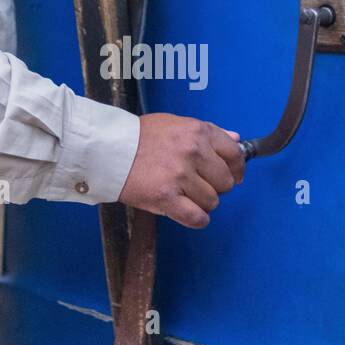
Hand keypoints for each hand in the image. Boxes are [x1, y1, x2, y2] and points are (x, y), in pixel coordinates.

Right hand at [118, 113, 245, 228]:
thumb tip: (236, 139)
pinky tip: (188, 213)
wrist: (108, 149)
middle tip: (197, 185)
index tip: (233, 176)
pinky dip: (197, 219)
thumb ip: (208, 132)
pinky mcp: (166, 197)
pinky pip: (196, 217)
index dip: (236, 168)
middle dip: (215, 186)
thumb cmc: (140, 136)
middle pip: (225, 181)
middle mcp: (193, 152)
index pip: (234, 153)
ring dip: (202, 203)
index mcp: (197, 132)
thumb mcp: (176, 124)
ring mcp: (180, 176)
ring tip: (185, 196)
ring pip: (212, 201)